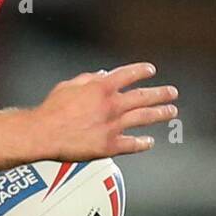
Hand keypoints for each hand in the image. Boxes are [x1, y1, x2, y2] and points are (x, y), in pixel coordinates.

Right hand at [34, 64, 177, 159]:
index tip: (151, 70)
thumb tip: (103, 74)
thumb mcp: (69, 86)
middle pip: (143, 96)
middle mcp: (112, 105)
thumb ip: (88, 79)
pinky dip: (142, 143)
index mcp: (101, 87)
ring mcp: (113, 126)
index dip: (142, 71)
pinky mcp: (109, 145)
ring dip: (160, 113)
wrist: (44, 133)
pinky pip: (132, 144)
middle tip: (172, 92)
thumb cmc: (52, 109)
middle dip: (160, 93)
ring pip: (143, 118)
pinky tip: (149, 141)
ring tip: (171, 111)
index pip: (129, 74)